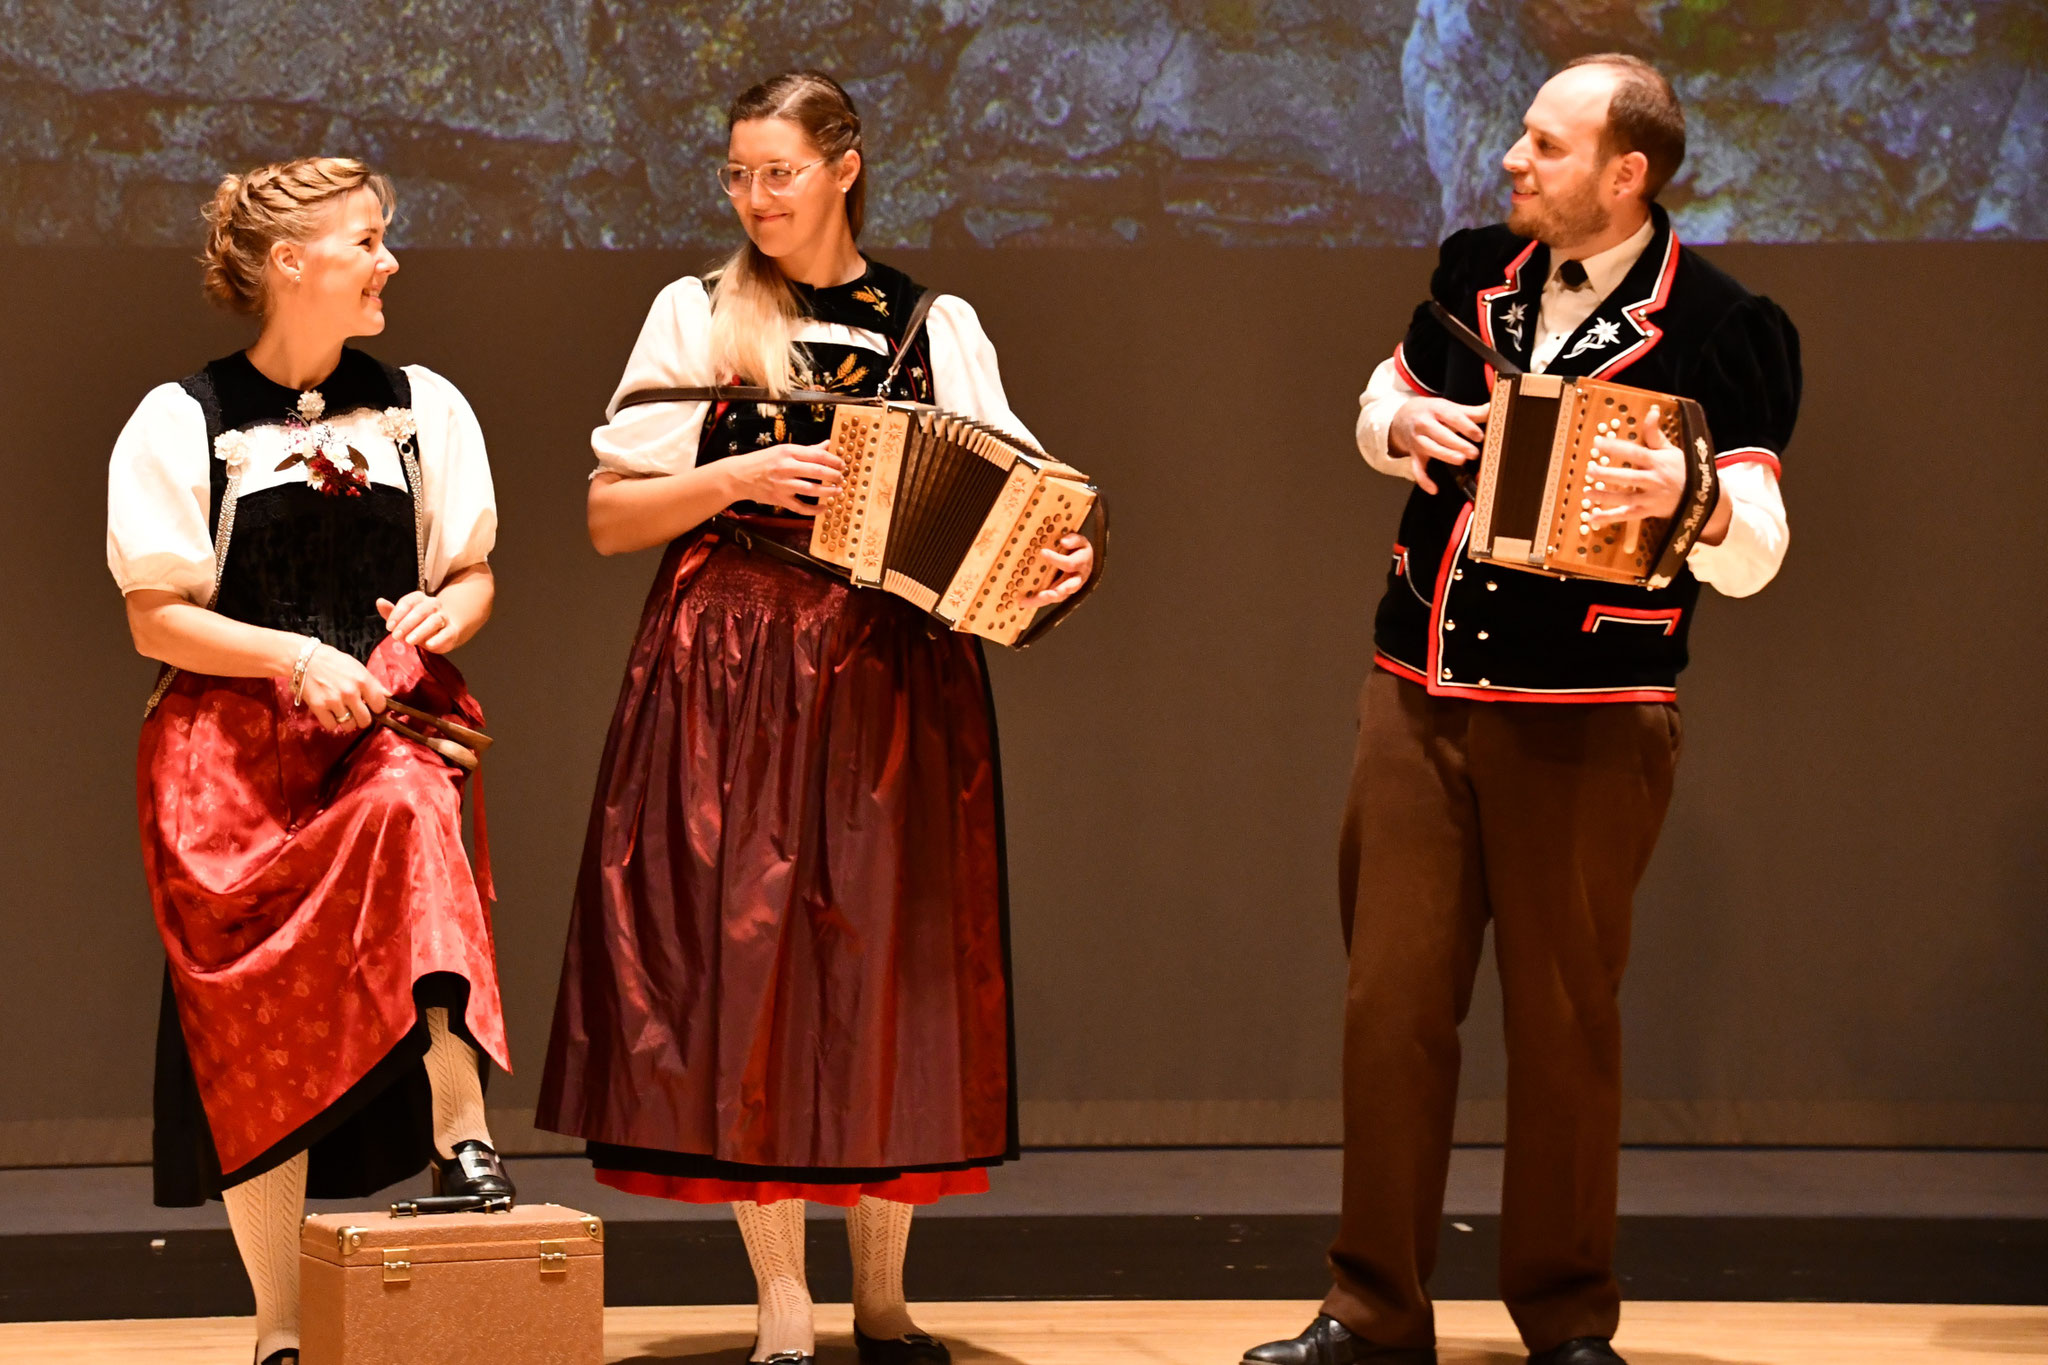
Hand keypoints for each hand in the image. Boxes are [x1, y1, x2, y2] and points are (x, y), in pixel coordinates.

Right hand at [298, 644, 387, 731]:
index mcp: (363, 680)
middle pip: (365, 720)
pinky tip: (330, 713)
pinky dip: (331, 722)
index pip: (380, 705)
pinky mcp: (319, 707)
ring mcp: (334, 701)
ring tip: (342, 712)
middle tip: (356, 712)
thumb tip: (389, 696)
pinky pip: (331, 726)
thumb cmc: (332, 661)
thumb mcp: (357, 667)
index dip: (377, 708)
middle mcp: (350, 692)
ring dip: (347, 721)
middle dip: (362, 718)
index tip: (372, 706)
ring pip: (349, 726)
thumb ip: (373, 683)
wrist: (303, 658)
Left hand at [377, 591, 465, 652]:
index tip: (389, 627)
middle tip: (396, 636)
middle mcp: (433, 605)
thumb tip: (379, 602)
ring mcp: (444, 617)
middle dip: (406, 624)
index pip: (408, 602)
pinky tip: (429, 644)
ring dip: (420, 631)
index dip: (397, 614)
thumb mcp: (403, 619)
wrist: (444, 632)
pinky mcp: (452, 631)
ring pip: (434, 620)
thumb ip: (391, 612)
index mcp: (420, 599)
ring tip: (409, 641)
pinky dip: (438, 639)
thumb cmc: (419, 625)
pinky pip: (447, 633)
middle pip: (421, 610)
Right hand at [720, 441, 845, 514]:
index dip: (833, 460)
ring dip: (828, 491)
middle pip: (817, 472)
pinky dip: (814, 510)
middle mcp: (786, 467)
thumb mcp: (783, 450)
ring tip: (838, 491)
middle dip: (834, 476)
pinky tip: (824, 508)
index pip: (817, 455)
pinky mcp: (779, 500)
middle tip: (842, 478)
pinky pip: (801, 508)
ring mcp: (783, 485)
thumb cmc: (763, 461)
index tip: (842, 464)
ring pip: (811, 490)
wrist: (739, 476)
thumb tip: (827, 444)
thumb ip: (807, 450)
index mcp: (788, 452)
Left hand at [1022, 534, 1092, 608]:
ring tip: (1030, 601)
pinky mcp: (1060, 593)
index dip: (1057, 559)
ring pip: (1059, 596)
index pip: (1070, 564)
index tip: (1043, 552)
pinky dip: (1037, 602)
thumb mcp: (1080, 541)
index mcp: (1082, 564)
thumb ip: (1074, 540)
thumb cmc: (1079, 549)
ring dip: (1045, 599)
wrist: (1084, 560)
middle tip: (1045, 594)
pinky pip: (1049, 599)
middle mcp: (1077, 579)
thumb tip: (1064, 542)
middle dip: (1058, 591)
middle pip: (1070, 587)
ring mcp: (1069, 588)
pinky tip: (1023, 602)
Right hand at [1388, 397, 1491, 494]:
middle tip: (1474, 452)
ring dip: (1445, 455)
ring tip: (1461, 460)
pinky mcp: (1414, 455)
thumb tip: (1493, 409)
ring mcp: (1417, 440)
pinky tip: (1434, 489)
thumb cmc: (1432, 413)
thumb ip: (1473, 412)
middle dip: (1457, 444)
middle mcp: (1424, 424)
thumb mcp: (1450, 407)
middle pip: (1440, 434)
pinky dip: (1424, 480)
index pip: (1452, 417)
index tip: (1479, 436)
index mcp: (1436, 409)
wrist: (1403, 416)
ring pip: (1430, 449)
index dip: (1466, 427)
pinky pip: (1417, 469)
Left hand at [1584, 405, 1684, 526]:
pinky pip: (1627, 516)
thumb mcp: (1670, 450)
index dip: (1617, 448)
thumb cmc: (1681, 469)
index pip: (1635, 453)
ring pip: (1626, 499)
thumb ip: (1655, 434)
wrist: (1701, 496)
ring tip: (1588, 492)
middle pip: (1629, 478)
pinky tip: (1593, 517)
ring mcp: (1650, 498)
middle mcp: (1653, 480)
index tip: (1598, 442)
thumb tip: (1652, 411)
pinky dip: (1610, 518)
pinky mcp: (1647, 512)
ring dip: (1606, 497)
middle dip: (1609, 474)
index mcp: (1657, 462)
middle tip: (1590, 469)